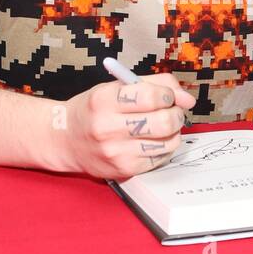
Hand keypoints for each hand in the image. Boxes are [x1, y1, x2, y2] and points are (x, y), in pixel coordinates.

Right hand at [52, 73, 196, 178]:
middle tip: (171, 111)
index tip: (166, 96)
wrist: (65, 140)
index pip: (151, 96)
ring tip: (163, 126)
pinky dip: (164, 148)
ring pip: (168, 142)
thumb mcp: (114, 87)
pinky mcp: (124, 169)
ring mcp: (116, 152)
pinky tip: (153, 141)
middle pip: (164, 122)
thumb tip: (187, 98)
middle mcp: (108, 128)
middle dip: (176, 114)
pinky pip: (160, 158)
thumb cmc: (93, 110)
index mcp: (104, 100)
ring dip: (174, 132)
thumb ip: (153, 84)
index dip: (168, 95)